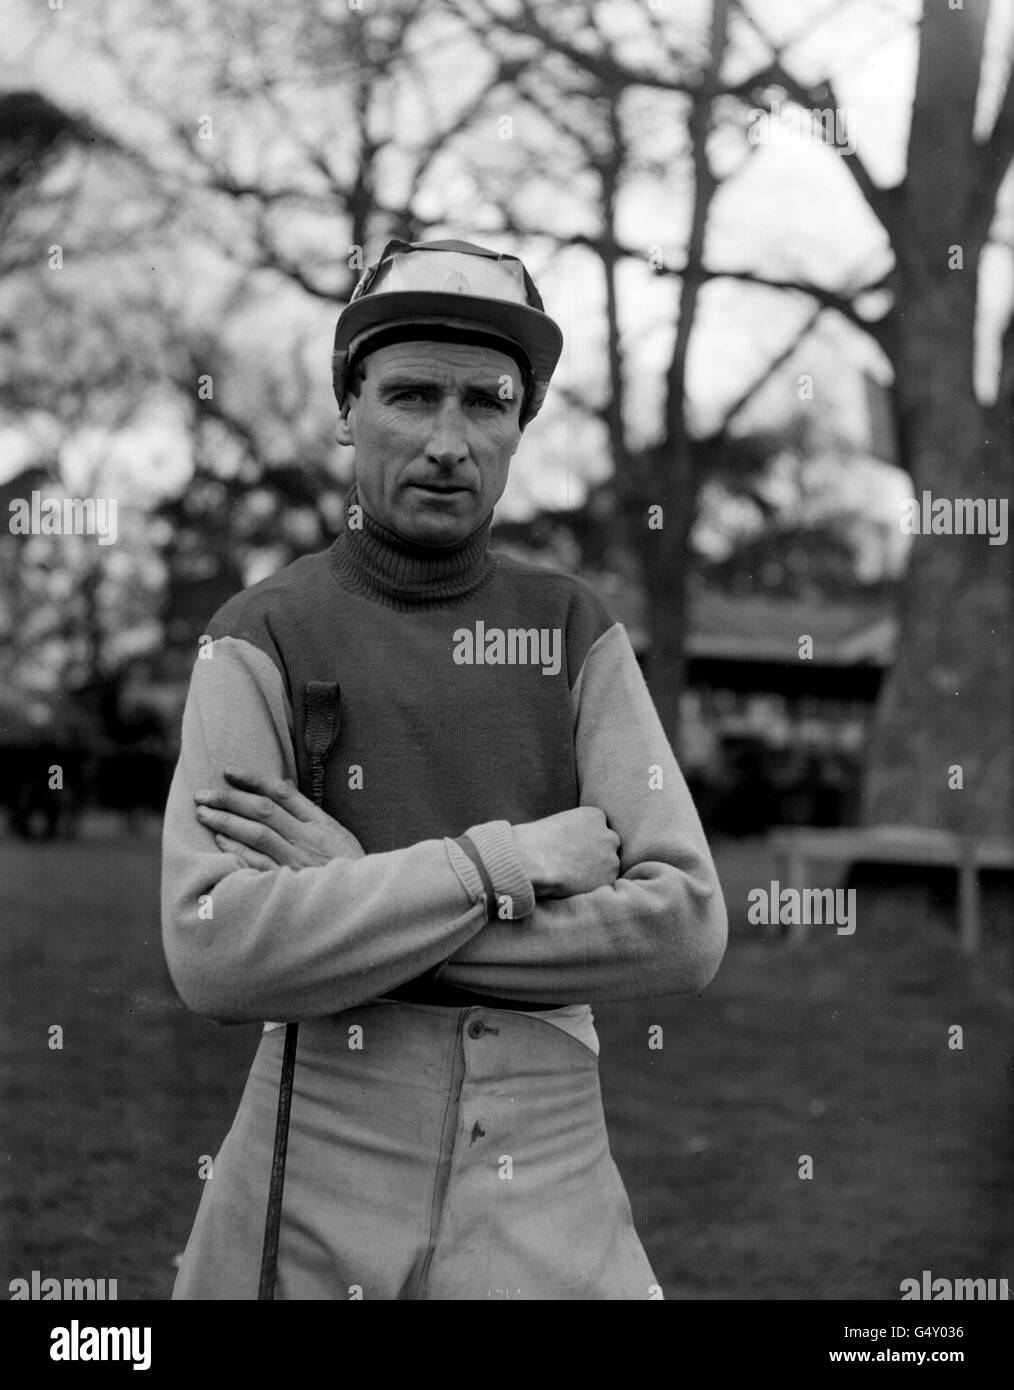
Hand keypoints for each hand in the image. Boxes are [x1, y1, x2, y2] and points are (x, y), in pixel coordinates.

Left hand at [194, 768, 364, 871]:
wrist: (363, 900)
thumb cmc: (348, 867)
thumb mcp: (337, 833)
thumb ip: (308, 811)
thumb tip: (281, 785)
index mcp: (319, 823)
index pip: (282, 793)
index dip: (253, 779)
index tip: (228, 772)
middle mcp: (307, 838)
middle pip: (263, 810)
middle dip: (229, 798)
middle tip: (202, 794)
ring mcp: (297, 860)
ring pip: (257, 833)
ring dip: (226, 821)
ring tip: (203, 813)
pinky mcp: (288, 882)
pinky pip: (258, 862)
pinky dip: (237, 850)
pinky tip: (219, 841)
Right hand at [512, 806, 619, 898]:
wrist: (531, 862)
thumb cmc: (534, 841)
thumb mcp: (557, 822)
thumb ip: (574, 830)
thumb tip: (575, 841)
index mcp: (595, 816)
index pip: (599, 828)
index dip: (587, 840)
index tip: (575, 848)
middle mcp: (608, 835)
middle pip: (608, 846)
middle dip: (597, 854)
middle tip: (577, 864)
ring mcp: (610, 858)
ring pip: (608, 866)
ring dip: (597, 871)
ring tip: (573, 876)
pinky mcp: (609, 879)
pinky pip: (604, 884)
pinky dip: (593, 887)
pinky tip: (575, 886)